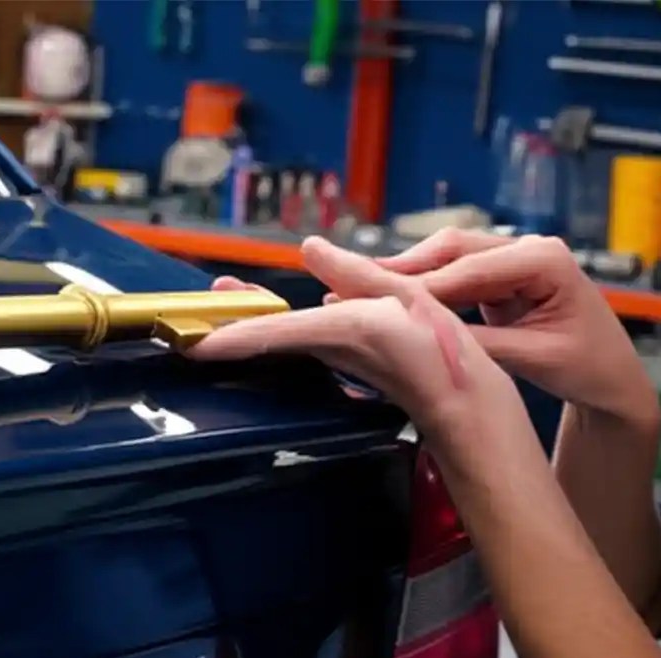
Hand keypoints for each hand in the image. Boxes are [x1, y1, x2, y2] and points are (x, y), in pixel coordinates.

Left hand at [186, 237, 522, 445]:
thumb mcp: (408, 296)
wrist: (469, 406)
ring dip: (248, 324)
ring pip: (280, 339)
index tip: (191, 343)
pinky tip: (273, 319)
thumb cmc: (445, 358)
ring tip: (224, 303)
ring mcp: (335, 361)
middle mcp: (329, 349)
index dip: (227, 337)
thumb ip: (356, 272)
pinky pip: (300, 345)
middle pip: (265, 335)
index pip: (269, 333)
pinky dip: (276, 330)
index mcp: (339, 331)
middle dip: (228, 323)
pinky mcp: (347, 364)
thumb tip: (312, 248)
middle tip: (195, 313)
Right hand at [370, 229, 658, 426]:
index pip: (467, 272)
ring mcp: (511, 259)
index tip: (370, 299)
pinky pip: (449, 275)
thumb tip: (422, 341)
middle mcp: (526, 248)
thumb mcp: (534, 358)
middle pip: (449, 251)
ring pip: (444, 259)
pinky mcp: (497, 276)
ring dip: (401, 275)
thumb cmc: (588, 366)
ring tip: (352, 287)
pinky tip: (382, 298)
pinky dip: (417, 287)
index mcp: (545, 259)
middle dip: (397, 268)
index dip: (415, 286)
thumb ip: (479, 345)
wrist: (613, 374)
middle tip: (345, 279)